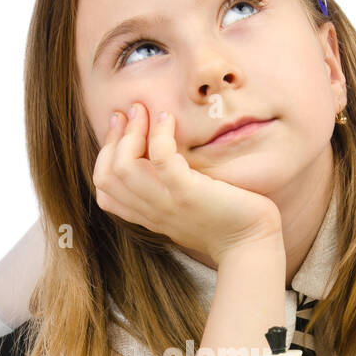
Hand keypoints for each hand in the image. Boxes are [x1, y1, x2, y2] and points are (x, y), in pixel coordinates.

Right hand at [94, 102, 282, 263]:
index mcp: (149, 215)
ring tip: (144, 111)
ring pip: (124, 167)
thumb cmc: (228, 222)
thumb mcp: (188, 208)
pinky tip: (169, 119)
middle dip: (112, 138)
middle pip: (107, 176)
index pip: (105, 189)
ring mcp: (167, 204)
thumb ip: (169, 190)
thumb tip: (160, 157)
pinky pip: (160, 159)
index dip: (105, 154)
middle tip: (129, 111)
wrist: (251, 244)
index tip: (120, 127)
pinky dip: (159, 135)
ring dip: (131, 132)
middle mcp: (152, 211)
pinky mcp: (188, 194)